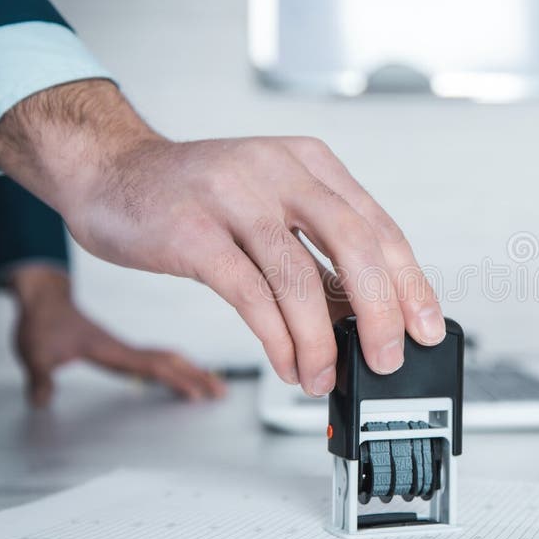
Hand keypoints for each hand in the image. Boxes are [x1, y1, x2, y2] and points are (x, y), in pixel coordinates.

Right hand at [0, 80, 445, 396]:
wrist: (111, 170)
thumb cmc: (197, 197)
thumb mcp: (270, 205)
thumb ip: (314, 254)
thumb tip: (362, 321)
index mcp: (310, 163)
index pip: (378, 226)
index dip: (410, 282)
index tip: (428, 327)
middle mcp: (279, 171)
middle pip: (354, 245)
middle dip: (381, 312)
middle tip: (387, 359)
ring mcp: (233, 197)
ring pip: (299, 278)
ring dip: (320, 340)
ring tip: (324, 375)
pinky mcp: (192, 230)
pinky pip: (249, 294)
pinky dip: (276, 338)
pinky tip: (287, 362)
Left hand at [10, 265, 224, 406]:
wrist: (44, 296)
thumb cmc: (41, 322)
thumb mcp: (34, 354)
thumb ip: (39, 380)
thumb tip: (41, 402)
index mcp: (111, 349)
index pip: (151, 366)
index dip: (177, 379)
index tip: (198, 392)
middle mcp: (123, 348)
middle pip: (169, 362)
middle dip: (197, 376)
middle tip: (221, 391)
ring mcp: (122, 348)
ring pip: (165, 359)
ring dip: (190, 371)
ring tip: (212, 384)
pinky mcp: (117, 349)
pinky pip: (153, 359)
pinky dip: (172, 367)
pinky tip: (179, 375)